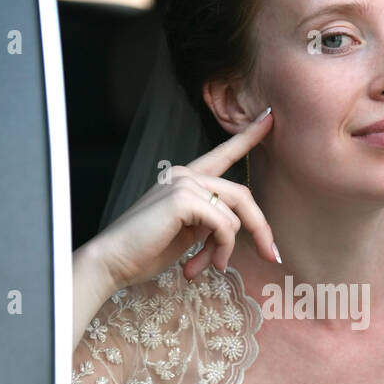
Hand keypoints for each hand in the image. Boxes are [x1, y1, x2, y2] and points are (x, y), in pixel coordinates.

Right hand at [89, 108, 277, 290]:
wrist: (113, 261)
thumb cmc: (145, 251)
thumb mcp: (187, 232)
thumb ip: (210, 221)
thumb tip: (237, 229)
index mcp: (185, 179)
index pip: (222, 153)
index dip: (247, 136)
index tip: (270, 116)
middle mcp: (185, 174)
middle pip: (242, 195)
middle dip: (260, 228)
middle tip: (271, 257)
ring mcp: (183, 183)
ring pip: (236, 213)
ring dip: (228, 247)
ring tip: (211, 266)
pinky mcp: (182, 198)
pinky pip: (225, 225)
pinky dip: (221, 248)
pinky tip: (200, 264)